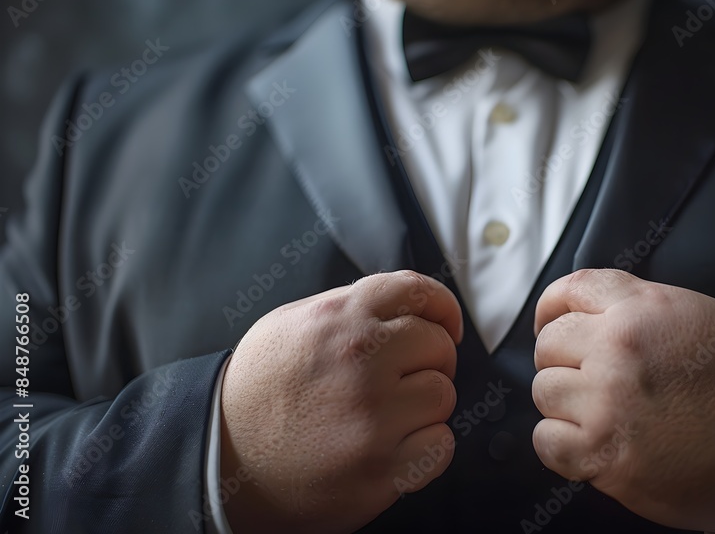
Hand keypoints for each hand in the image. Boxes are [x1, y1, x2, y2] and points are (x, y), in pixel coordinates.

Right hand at [219, 270, 462, 532]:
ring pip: (443, 396)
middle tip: (406, 379)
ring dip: (424, 407)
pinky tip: (394, 446)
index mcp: (340, 316)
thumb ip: (350, 309)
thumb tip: (404, 308)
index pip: (419, 292)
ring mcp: (373, 415)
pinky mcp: (381, 466)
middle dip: (430, 362)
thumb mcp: (292, 323)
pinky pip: (440, 445)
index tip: (447, 325)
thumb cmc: (258, 393)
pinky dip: (426, 448)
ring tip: (388, 415)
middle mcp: (360, 360)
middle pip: (439, 347)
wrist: (221, 457)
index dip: (443, 309)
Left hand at [532, 269, 714, 532]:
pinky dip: (562, 444)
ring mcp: (606, 403)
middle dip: (564, 360)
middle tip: (590, 378)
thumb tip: (588, 313)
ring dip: (566, 403)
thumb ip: (635, 305)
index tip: (550, 322)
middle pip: (549, 344)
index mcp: (639, 310)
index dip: (551, 308)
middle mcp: (617, 350)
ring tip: (600, 413)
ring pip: (544, 391)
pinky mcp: (602, 453)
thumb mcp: (694, 314)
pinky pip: (546, 440)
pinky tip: (591, 441)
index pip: (567, 290)